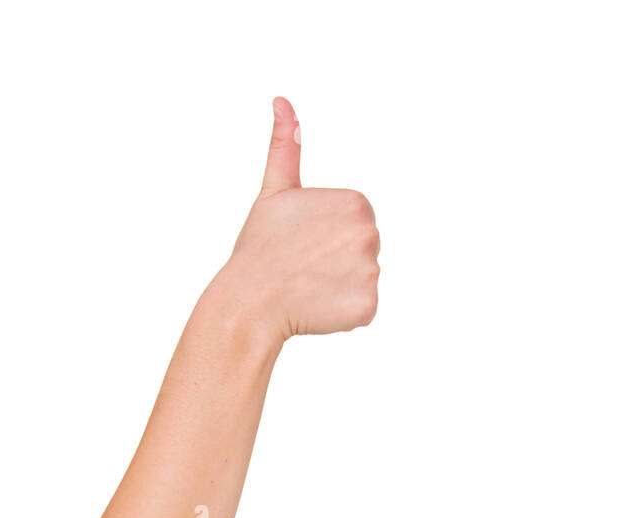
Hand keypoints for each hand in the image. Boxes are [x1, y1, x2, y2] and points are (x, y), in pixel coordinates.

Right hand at [222, 95, 380, 342]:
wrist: (247, 303)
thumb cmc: (258, 250)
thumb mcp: (273, 192)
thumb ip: (285, 148)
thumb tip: (281, 101)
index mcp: (357, 202)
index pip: (353, 226)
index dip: (325, 239)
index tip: (301, 246)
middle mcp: (370, 232)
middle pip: (361, 253)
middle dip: (335, 264)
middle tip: (302, 270)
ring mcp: (371, 270)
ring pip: (362, 282)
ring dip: (337, 290)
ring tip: (306, 290)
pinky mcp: (367, 305)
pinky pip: (362, 310)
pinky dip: (342, 315)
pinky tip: (316, 309)